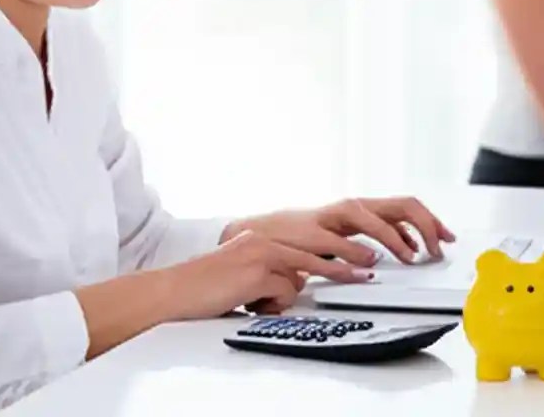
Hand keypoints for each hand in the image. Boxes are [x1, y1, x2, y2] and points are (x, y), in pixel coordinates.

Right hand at [165, 230, 374, 319]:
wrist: (175, 290)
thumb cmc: (206, 288)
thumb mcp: (246, 275)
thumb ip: (272, 273)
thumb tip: (295, 282)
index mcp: (262, 237)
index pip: (307, 244)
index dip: (335, 254)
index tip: (360, 258)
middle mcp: (265, 240)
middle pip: (316, 252)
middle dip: (344, 264)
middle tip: (368, 271)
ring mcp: (263, 252)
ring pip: (296, 280)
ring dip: (277, 299)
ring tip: (247, 298)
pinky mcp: (259, 270)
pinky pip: (283, 294)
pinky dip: (268, 305)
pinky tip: (243, 301)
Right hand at [225, 197, 456, 265]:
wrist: (250, 236)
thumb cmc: (296, 239)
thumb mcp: (340, 237)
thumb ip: (369, 237)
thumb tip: (402, 245)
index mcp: (357, 209)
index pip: (403, 206)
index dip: (431, 220)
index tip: (448, 237)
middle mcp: (345, 208)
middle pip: (396, 204)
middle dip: (424, 224)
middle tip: (438, 247)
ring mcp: (326, 218)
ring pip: (368, 217)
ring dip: (392, 237)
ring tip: (409, 256)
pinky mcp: (304, 234)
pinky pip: (333, 245)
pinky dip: (353, 257)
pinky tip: (366, 267)